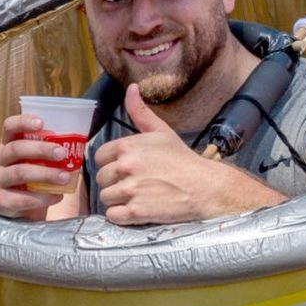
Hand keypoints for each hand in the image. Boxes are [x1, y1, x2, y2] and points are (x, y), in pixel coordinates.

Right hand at [0, 112, 86, 220]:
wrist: (23, 209)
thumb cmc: (35, 179)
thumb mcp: (40, 162)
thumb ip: (51, 151)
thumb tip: (79, 143)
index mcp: (8, 144)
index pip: (9, 127)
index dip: (23, 122)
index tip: (42, 122)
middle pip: (16, 148)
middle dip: (41, 149)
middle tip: (62, 153)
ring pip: (19, 172)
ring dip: (45, 174)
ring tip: (65, 177)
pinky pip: (20, 198)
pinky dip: (42, 198)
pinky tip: (56, 196)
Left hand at [91, 84, 279, 223]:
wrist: (205, 187)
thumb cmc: (183, 161)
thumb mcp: (162, 132)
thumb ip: (141, 113)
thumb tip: (131, 89)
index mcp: (128, 146)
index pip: (100, 156)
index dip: (111, 163)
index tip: (125, 168)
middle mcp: (126, 167)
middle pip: (102, 178)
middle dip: (115, 182)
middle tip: (135, 184)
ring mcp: (130, 190)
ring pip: (106, 197)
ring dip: (118, 200)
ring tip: (138, 197)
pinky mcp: (136, 212)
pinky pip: (113, 216)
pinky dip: (121, 216)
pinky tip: (136, 210)